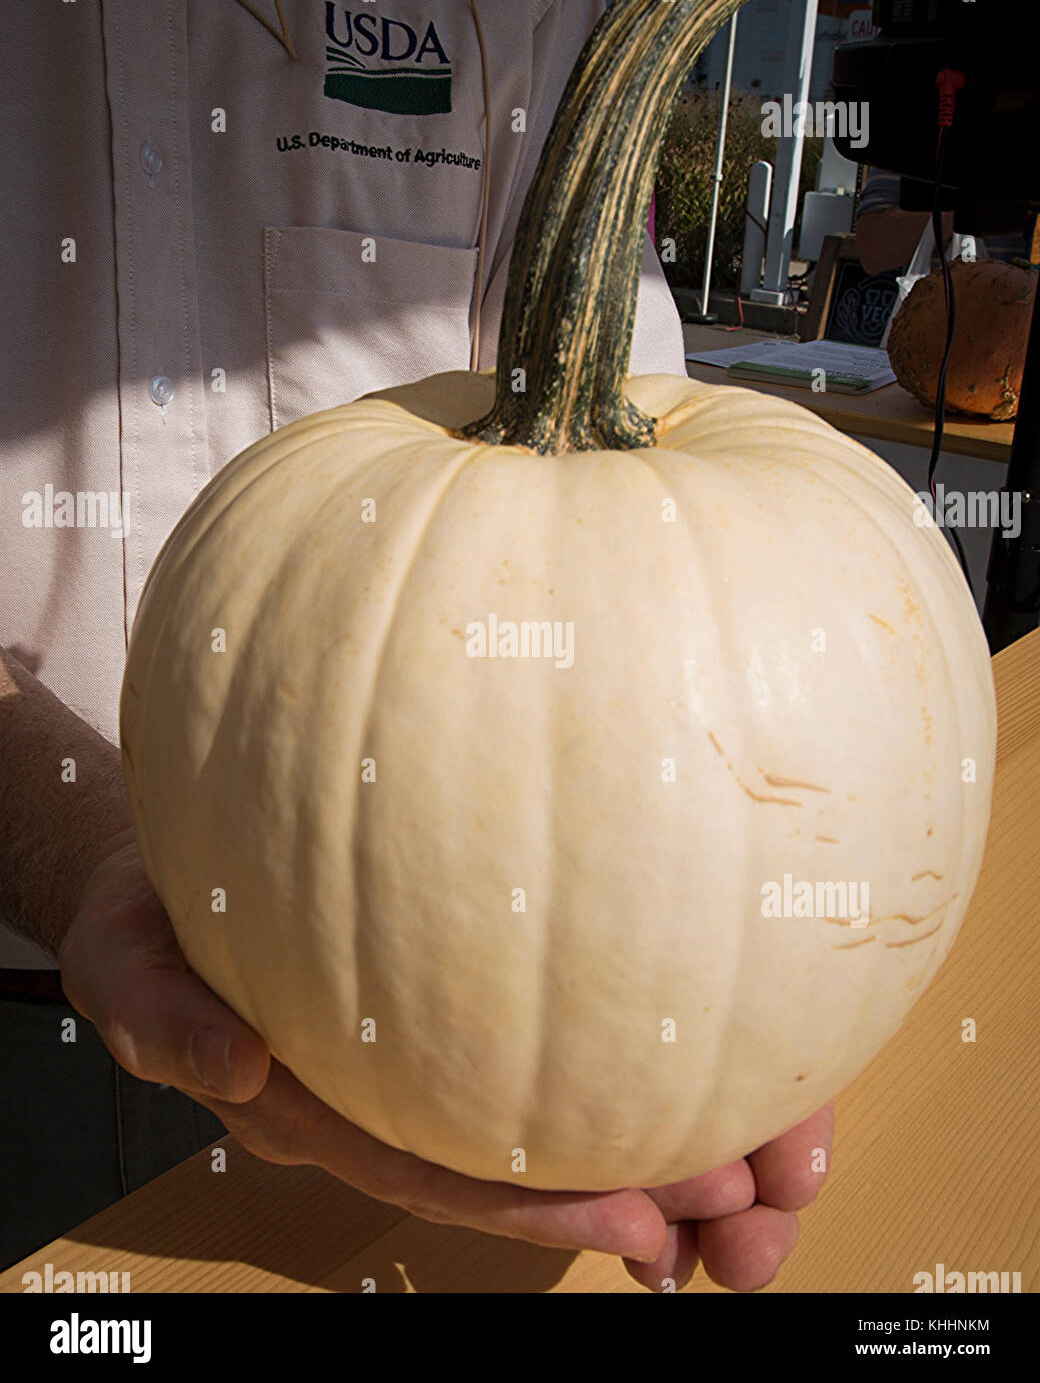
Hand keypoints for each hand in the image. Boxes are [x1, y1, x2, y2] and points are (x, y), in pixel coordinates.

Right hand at [60, 839, 831, 1287]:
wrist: (165, 876)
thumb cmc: (151, 925)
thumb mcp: (124, 967)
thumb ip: (162, 1023)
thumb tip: (235, 1071)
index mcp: (319, 1109)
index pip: (436, 1172)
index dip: (532, 1204)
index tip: (632, 1221)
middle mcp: (385, 1094)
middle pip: (515, 1159)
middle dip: (625, 1186)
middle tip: (736, 1196)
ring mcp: (418, 1051)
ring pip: (541, 1107)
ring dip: (642, 1128)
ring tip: (751, 1146)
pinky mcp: (445, 995)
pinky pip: (536, 1032)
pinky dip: (611, 1050)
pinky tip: (682, 1039)